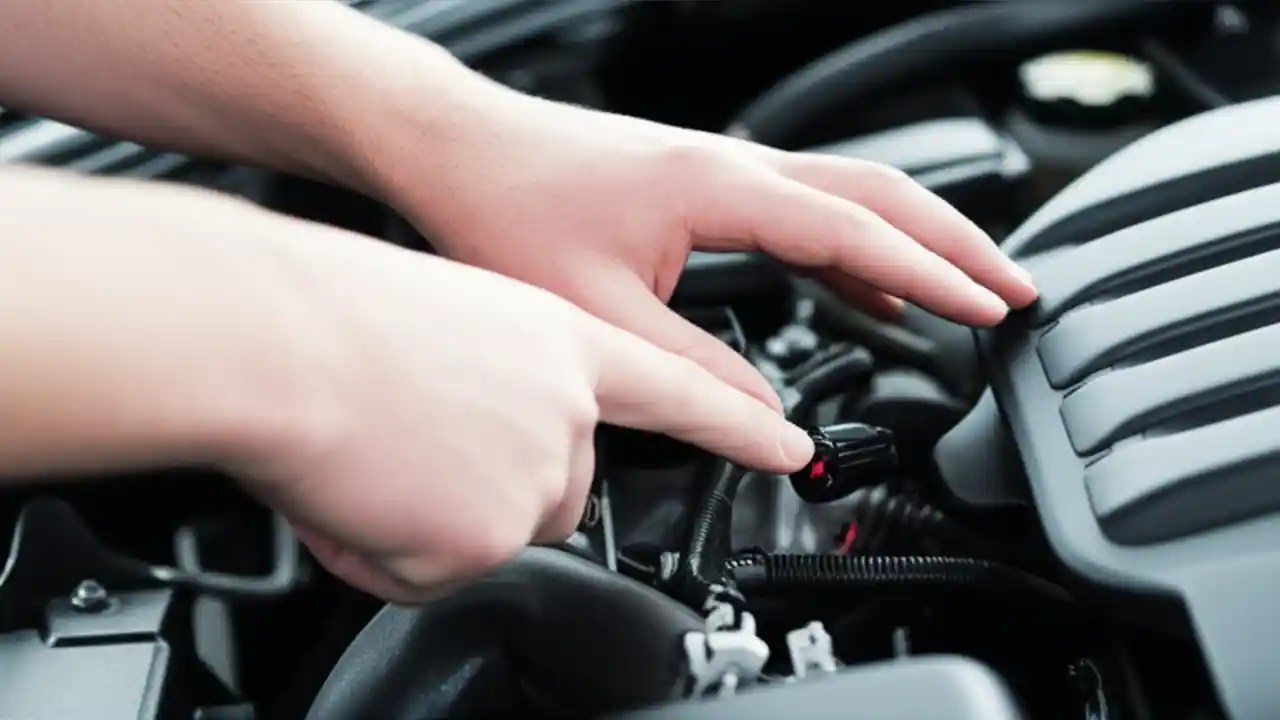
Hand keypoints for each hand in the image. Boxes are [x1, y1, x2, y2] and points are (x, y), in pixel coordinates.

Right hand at [232, 232, 812, 601]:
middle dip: (498, 491)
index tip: (789, 443)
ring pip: (495, 533)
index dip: (739, 423)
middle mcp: (566, 410)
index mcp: (561, 341)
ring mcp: (535, 475)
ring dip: (435, 517)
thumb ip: (506, 383)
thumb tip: (491, 441)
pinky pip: (436, 573)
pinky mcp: (489, 537)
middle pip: (563, 493)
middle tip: (421, 450)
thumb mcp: (456, 323)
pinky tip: (360, 492)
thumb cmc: (337, 315)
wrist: (278, 338)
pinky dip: (390, 551)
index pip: (677, 390)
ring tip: (378, 457)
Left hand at [372, 81, 1037, 410]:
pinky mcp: (704, 180)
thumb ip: (696, 373)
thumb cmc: (507, 212)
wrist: (457, 148)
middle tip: (1015, 291)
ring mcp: (724, 165)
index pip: (857, 232)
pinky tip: (864, 292)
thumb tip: (765, 425)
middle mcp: (736, 164)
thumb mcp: (604, 315)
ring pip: (850, 195)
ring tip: (965, 291)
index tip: (990, 309)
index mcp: (722, 188)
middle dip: (956, 244)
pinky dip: (854, 251)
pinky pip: (806, 211)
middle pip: (880, 195)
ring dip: (914, 241)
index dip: (932, 276)